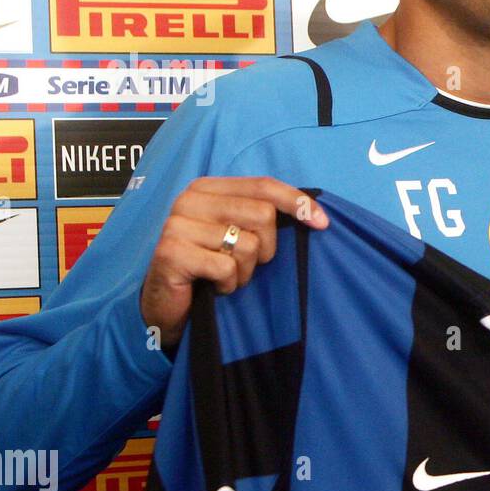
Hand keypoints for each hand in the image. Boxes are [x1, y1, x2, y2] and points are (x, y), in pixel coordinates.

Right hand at [140, 177, 327, 348]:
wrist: (166, 305)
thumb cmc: (208, 268)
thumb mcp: (236, 235)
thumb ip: (261, 217)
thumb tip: (316, 214)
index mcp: (207, 188)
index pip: (264, 185)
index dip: (297, 202)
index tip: (322, 223)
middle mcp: (190, 199)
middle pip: (262, 215)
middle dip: (265, 248)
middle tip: (245, 264)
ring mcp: (177, 224)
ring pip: (247, 245)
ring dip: (245, 271)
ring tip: (225, 276)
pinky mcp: (172, 252)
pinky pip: (226, 268)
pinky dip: (228, 285)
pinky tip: (213, 287)